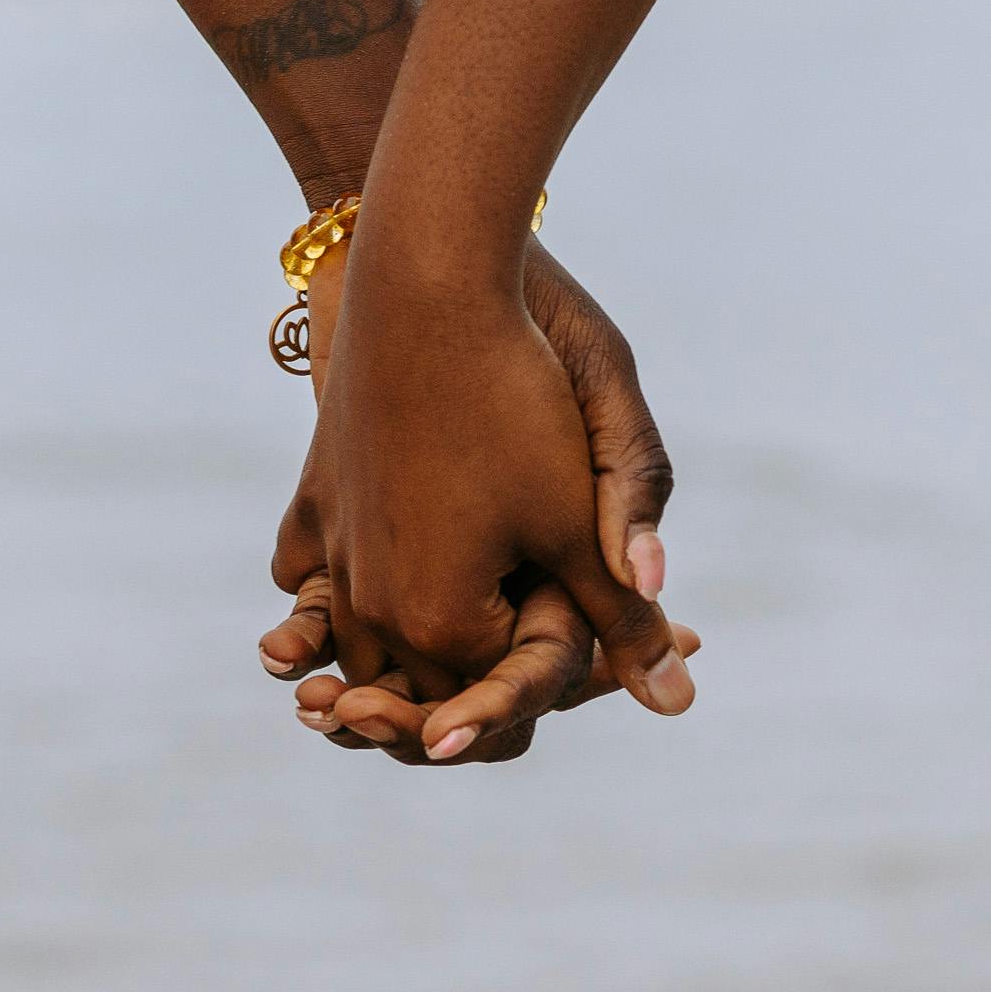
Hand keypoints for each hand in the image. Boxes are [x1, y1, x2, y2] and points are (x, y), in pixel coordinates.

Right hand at [262, 241, 688, 762]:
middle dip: (474, 682)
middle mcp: (368, 606)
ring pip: (363, 642)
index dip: (551, 680)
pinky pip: (318, 574)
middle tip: (533, 643)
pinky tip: (390, 571)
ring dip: (404, 652)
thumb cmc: (514, 402)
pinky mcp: (312, 501)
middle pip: (426, 685)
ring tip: (469, 614)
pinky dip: (351, 587)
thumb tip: (677, 704)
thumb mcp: (575, 518)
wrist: (426, 288)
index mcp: (436, 624)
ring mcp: (330, 553)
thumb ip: (622, 620)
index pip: (500, 696)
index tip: (591, 640)